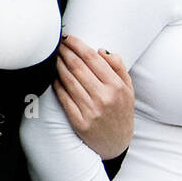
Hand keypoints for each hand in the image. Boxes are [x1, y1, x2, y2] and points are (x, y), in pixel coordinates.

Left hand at [53, 35, 134, 158]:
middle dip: (65, 52)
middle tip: (57, 43)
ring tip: (53, 56)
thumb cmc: (122, 112)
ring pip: (68, 81)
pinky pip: (64, 98)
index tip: (69, 38)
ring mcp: (91, 110)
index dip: (78, 45)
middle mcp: (104, 97)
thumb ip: (118, 67)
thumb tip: (101, 51)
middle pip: (78, 67)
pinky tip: (53, 77)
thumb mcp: (128, 89)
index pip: (93, 59)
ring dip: (58, 66)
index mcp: (117, 86)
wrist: (117, 142)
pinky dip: (57, 85)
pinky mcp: (79, 122)